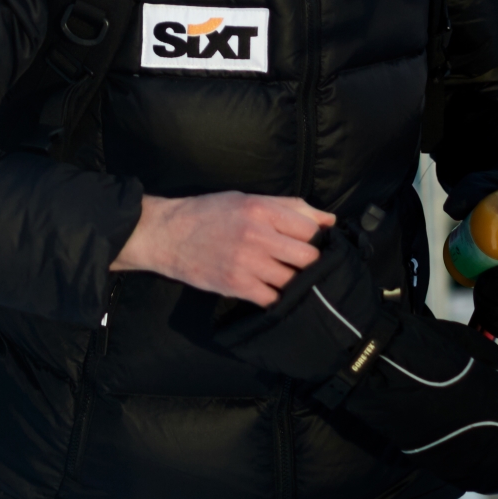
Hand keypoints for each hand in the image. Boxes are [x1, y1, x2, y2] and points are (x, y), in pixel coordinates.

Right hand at [111, 191, 335, 303]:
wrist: (166, 234)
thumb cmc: (209, 213)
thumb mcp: (247, 199)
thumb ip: (289, 207)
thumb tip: (330, 221)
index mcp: (261, 209)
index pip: (311, 229)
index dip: (317, 238)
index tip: (312, 244)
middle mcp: (257, 235)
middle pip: (308, 257)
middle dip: (309, 262)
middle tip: (301, 263)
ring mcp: (247, 263)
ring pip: (292, 280)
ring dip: (293, 281)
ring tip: (286, 276)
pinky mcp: (236, 285)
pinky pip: (272, 299)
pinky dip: (275, 297)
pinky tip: (269, 288)